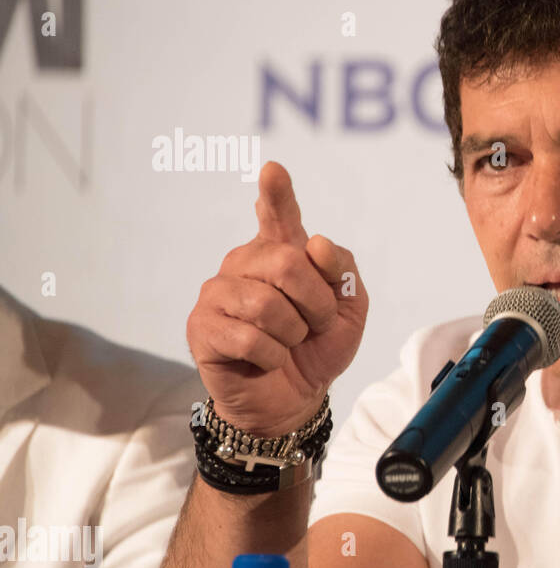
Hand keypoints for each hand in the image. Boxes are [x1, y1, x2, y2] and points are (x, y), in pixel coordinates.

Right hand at [186, 161, 367, 435]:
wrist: (295, 397)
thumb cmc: (318, 347)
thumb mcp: (349, 309)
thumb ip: (342, 272)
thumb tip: (316, 243)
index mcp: (281, 252)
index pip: (279, 216)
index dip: (277, 194)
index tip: (274, 170)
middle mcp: (245, 263)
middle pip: (288, 263)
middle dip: (316, 303)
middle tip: (315, 325)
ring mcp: (218, 292)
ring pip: (267, 304)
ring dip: (293, 334)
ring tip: (288, 343)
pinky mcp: (202, 326)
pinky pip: (249, 337)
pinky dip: (272, 356)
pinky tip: (266, 359)